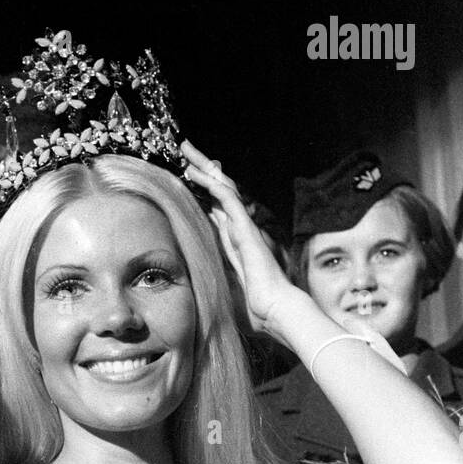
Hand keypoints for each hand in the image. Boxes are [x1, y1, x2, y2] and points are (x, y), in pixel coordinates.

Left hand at [181, 141, 293, 337]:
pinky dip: (211, 183)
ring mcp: (244, 228)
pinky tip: (195, 171)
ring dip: (204, 169)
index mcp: (237, 245)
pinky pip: (226, 197)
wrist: (276, 313)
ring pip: (222, 188)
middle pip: (219, 193)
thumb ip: (217, 286)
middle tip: (187, 153)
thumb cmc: (256, 312)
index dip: (207, 194)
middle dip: (204, 172)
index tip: (192, 179)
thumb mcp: (227, 295)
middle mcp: (241, 231)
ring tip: (186, 150)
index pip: (219, 212)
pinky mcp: (246, 228)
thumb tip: (197, 291)